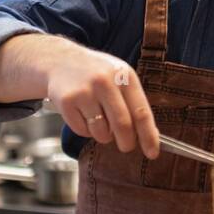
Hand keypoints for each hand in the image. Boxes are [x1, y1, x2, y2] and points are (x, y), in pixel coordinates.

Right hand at [44, 37, 159, 157]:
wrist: (61, 60)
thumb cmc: (97, 73)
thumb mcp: (119, 78)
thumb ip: (134, 103)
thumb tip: (150, 135)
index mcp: (124, 76)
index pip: (141, 112)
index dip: (148, 136)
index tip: (152, 153)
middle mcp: (105, 82)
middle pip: (122, 125)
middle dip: (127, 142)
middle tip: (126, 146)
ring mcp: (84, 91)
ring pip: (101, 132)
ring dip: (103, 136)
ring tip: (99, 121)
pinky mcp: (67, 102)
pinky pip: (82, 131)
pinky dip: (86, 130)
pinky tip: (83, 115)